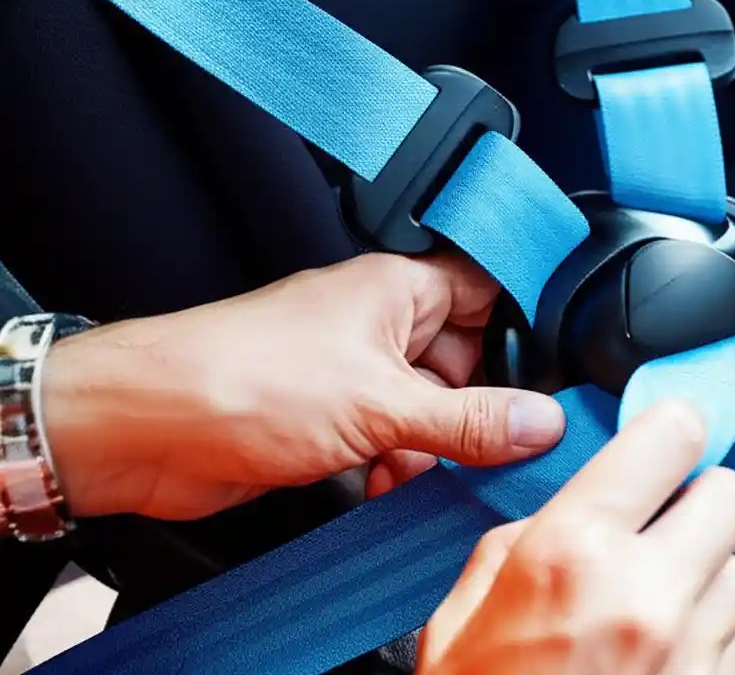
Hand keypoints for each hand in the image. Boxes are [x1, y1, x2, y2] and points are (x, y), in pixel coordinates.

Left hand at [41, 253, 565, 519]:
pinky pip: (389, 438)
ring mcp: (352, 370)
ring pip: (427, 406)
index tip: (551, 376)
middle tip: (488, 442)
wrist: (144, 428)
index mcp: (398, 289)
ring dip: (433, 447)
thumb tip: (541, 421)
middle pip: (464, 360)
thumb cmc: (241, 379)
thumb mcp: (382, 404)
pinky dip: (396, 465)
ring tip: (416, 469)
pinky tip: (382, 484)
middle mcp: (378, 323)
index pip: (488, 290)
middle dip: (477, 408)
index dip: (524, 328)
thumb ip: (470, 419)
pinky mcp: (328, 416)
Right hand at [419, 400, 734, 674]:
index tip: (666, 434)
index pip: (671, 437)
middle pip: (733, 495)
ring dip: (706, 578)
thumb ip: (525, 539)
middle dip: (701, 500)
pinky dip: (707, 640)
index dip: (671, 427)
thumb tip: (573, 504)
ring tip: (651, 606)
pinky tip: (656, 657)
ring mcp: (690, 654)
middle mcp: (646, 596)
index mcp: (573, 553)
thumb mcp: (464, 612)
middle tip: (665, 519)